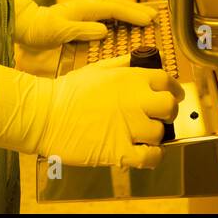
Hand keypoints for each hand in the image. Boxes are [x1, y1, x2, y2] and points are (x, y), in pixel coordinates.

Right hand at [0, 59, 182, 168]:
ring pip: (160, 134)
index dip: (173, 89)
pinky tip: (145, 153)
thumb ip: (122, 64)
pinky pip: (149, 157)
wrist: (45, 115)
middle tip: (160, 118)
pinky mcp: (119, 150)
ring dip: (155, 136)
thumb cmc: (68, 91)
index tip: (172, 95)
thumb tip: (138, 60)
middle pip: (170, 107)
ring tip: (143, 136)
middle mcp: (135, 101)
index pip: (167, 81)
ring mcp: (128, 127)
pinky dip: (152, 157)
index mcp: (130, 79)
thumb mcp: (98, 69)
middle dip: (169, 113)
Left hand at [15, 0, 156, 49]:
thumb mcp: (58, 31)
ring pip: (114, 8)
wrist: (27, 25)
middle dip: (137, 10)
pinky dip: (121, 17)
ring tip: (148, 17)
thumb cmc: (41, 29)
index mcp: (85, 7)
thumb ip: (81, 30)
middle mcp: (88, 5)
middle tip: (156, 16)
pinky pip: (108, 14)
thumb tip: (104, 30)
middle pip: (118, 5)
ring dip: (131, 12)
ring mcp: (87, 10)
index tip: (148, 20)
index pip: (114, 9)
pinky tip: (127, 24)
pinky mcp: (85, 17)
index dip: (132, 14)